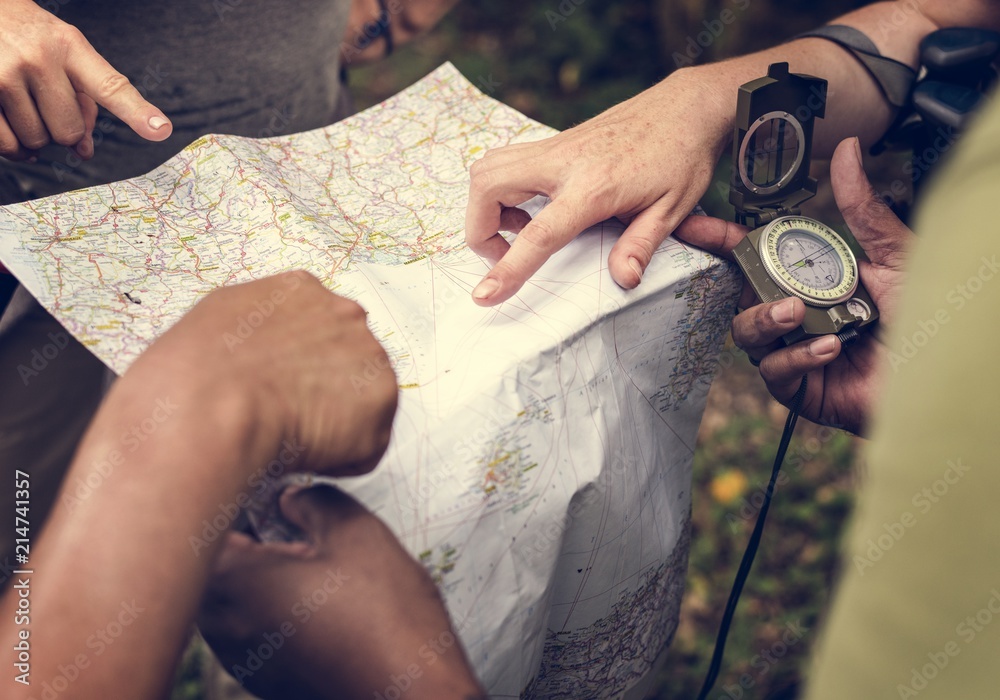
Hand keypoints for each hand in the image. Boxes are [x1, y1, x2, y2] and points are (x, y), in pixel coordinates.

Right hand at [0, 0, 171, 160]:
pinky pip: (6, 143)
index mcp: (70, 47)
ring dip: (35, 136)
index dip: (137, 112)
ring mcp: (4, 74)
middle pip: (70, 131)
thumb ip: (84, 101)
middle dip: (64, 131)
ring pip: (37, 140)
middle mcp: (38, 58)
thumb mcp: (65, 54)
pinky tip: (15, 132)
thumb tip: (84, 151)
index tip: (160, 129)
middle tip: (50, 108)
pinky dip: (14, 147)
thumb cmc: (30, 38)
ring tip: (27, 109)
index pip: (110, 86)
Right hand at [131, 272, 397, 476]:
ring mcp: (369, 355)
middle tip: (288, 416)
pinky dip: (341, 459)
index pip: (316, 327)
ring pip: (362, 401)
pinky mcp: (381, 400)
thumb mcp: (215, 323)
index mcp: (300, 290)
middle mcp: (345, 314)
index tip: (282, 386)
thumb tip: (257, 356)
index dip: (299, 365)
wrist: (211, 406)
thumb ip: (255, 330)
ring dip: (335, 423)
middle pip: (348, 359)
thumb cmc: (193, 374)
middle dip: (325, 389)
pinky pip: (367, 444)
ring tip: (289, 435)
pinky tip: (303, 452)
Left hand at [198, 486, 484, 699]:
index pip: (198, 518)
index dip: (231, 491)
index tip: (259, 481)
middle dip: (238, 528)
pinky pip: (247, 622)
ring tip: (301, 556)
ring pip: (226, 591)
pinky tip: (312, 596)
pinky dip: (268, 601)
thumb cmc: (385, 619)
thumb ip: (310, 499)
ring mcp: (238, 655)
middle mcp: (221, 623)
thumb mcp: (354, 531)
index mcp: (233, 581)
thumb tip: (289, 497)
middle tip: (280, 512)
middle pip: (204, 557)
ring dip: (253, 567)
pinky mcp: (261, 675)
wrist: (413, 691)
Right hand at [464, 68, 731, 305]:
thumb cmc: (682, 157)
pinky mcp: (553, 143)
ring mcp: (554, 147)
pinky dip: (499, 189)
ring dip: (485, 206)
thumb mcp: (671, 209)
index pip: (539, 234)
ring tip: (519, 229)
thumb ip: (641, 246)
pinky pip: (504, 162)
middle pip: (487, 186)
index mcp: (594, 187)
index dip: (508, 267)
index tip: (484, 295)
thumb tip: (624, 280)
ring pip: (487, 169)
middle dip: (478, 228)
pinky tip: (530, 207)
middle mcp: (563, 162)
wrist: (685, 107)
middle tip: (504, 253)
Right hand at [673, 138, 909, 434]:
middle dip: (741, 288)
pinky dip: (796, 357)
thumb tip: (846, 150)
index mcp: (808, 279)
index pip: (752, 256)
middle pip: (739, 296)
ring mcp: (793, 352)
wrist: (943, 373)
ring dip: (765, 320)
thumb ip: (862, 209)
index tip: (691, 225)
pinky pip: (774, 371)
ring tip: (796, 314)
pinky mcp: (800, 389)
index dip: (719, 240)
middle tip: (767, 283)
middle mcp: (795, 314)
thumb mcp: (894, 255)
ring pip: (746, 333)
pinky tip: (829, 348)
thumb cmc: (926, 317)